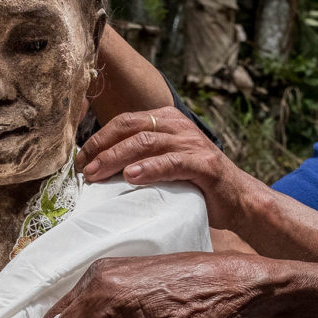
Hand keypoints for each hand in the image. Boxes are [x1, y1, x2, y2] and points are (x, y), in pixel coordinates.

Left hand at [73, 107, 265, 230]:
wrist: (237, 197)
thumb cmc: (195, 182)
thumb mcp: (164, 162)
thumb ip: (140, 156)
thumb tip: (98, 166)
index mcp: (166, 120)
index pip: (124, 122)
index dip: (98, 139)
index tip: (79, 159)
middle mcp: (178, 126)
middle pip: (130, 128)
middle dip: (102, 147)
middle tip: (82, 168)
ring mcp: (192, 143)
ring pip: (146, 143)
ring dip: (116, 158)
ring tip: (96, 174)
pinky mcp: (204, 164)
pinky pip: (172, 162)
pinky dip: (149, 168)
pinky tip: (131, 177)